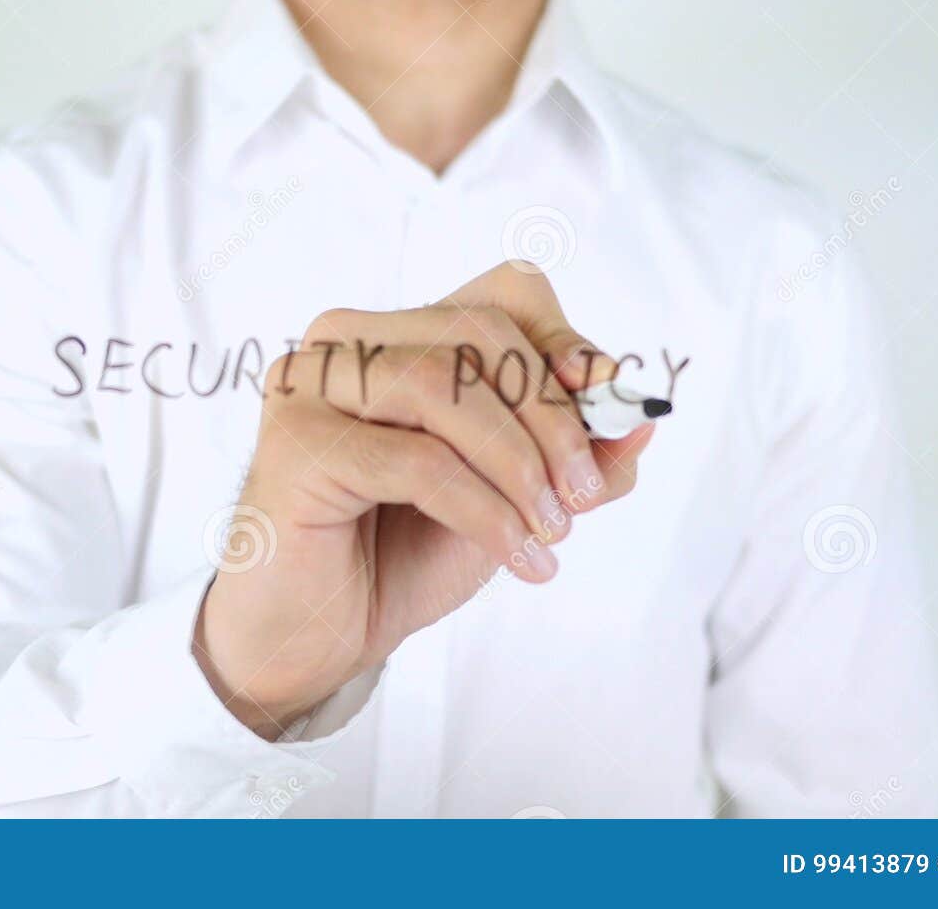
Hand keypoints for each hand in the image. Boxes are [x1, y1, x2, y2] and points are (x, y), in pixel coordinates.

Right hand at [194, 263, 655, 736]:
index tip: (612, 411)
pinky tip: (517, 558)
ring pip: (447, 386)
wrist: (311, 641)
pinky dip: (486, 511)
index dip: (566, 344)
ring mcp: (310, 384)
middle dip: (552, 416)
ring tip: (551, 531)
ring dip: (520, 466)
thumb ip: (575, 456)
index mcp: (394, 334)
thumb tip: (643, 417)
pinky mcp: (295, 443)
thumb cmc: (398, 556)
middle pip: (479, 333)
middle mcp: (345, 340)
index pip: (499, 297)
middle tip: (582, 496)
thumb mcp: (511, 499)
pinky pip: (419, 460)